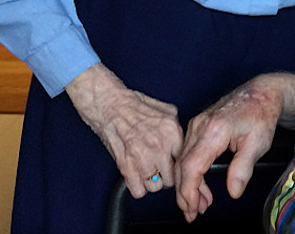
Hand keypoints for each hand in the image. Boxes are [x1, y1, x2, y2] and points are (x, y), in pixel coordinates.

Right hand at [65, 63, 183, 198]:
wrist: (109, 103)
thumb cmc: (134, 105)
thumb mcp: (166, 110)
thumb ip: (178, 128)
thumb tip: (186, 142)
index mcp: (172, 132)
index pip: (185, 163)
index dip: (179, 166)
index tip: (174, 166)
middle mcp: (160, 146)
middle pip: (172, 179)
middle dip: (166, 177)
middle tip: (160, 170)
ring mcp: (142, 157)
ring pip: (155, 188)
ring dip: (152, 183)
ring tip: (147, 172)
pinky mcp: (125, 165)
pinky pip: (138, 191)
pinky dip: (138, 187)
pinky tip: (137, 177)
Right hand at [175, 76, 285, 222]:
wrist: (261, 93)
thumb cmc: (261, 114)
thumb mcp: (258, 144)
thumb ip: (243, 169)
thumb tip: (233, 191)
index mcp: (214, 130)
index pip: (192, 165)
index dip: (189, 190)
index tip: (193, 208)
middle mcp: (199, 126)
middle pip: (182, 165)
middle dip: (185, 193)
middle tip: (193, 214)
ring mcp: (196, 125)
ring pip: (182, 160)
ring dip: (188, 185)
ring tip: (200, 205)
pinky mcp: (197, 127)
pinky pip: (187, 153)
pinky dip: (191, 172)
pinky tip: (200, 187)